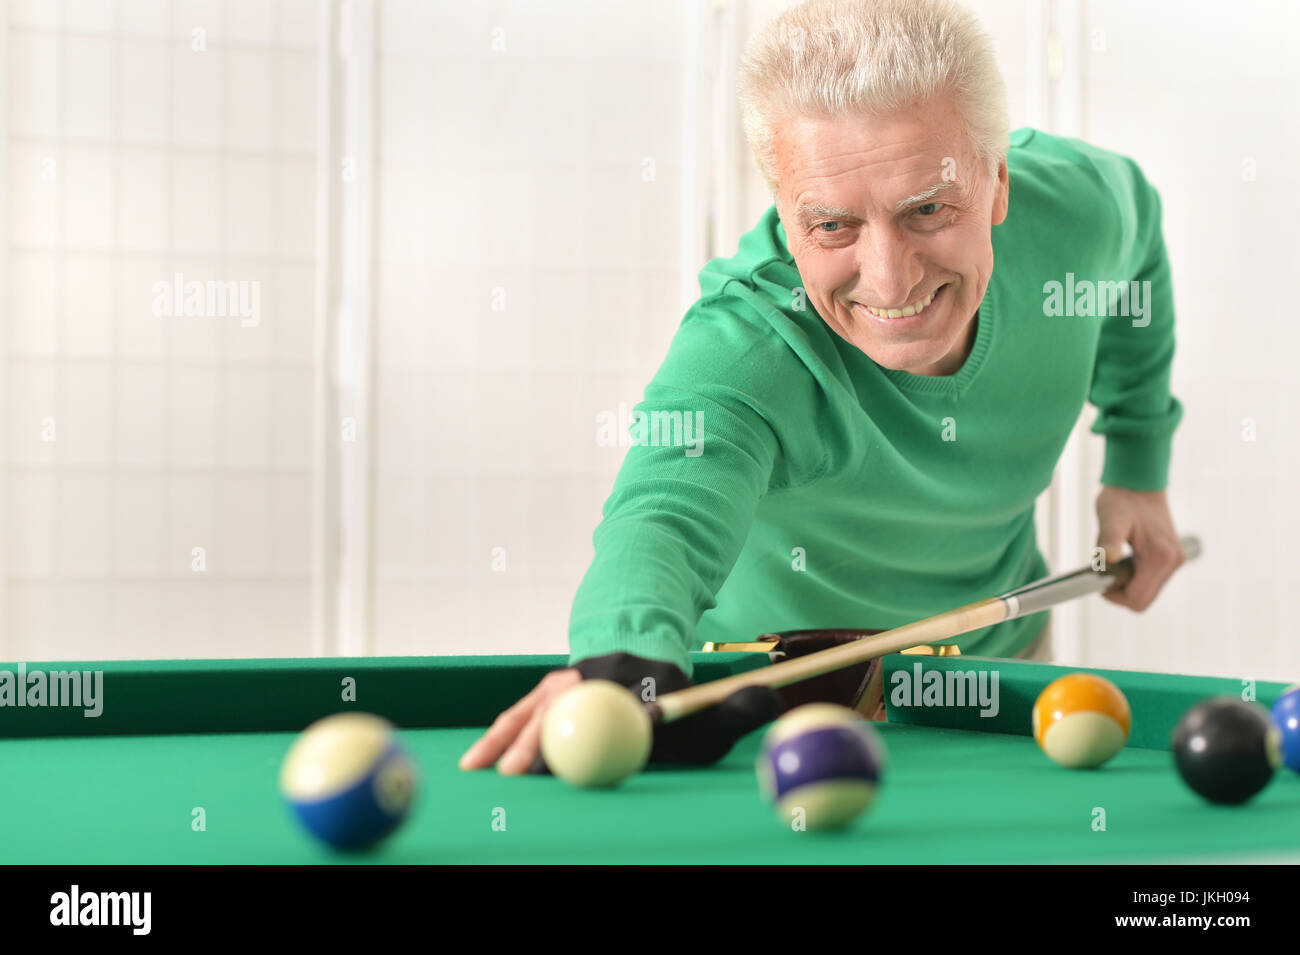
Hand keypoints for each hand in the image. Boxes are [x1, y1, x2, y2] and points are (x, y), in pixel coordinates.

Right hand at [458, 652, 781, 774]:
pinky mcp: (547, 691)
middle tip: (526, 773)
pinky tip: (479, 759)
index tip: (593, 752)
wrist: (636, 653)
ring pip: (535, 710)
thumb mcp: (707, 710)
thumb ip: (735, 709)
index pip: (621, 705)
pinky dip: (500, 734)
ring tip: (487, 769)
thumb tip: (769, 697)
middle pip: (565, 710)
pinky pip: (521, 713)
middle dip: (542, 741)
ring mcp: (565, 683)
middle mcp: (594, 678)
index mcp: (635, 679)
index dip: (610, 725)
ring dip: (510, 740)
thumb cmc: (671, 700)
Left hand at [1095, 485, 1185, 610]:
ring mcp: (1175, 561)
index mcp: (1161, 556)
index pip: (1137, 599)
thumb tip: (1106, 561)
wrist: (1139, 482)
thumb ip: (1108, 541)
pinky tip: (1123, 558)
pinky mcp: (1170, 558)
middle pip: (1143, 599)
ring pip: (1146, 591)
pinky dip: (1133, 576)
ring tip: (1114, 559)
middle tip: (1103, 569)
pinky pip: (1149, 580)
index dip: (1114, 596)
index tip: (1099, 579)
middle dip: (1119, 591)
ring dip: (1126, 582)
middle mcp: (1174, 562)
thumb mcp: (1110, 518)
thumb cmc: (1122, 498)